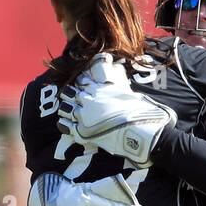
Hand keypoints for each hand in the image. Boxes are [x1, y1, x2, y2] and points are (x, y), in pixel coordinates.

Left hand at [58, 61, 175, 167]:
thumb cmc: (140, 112)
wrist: (140, 133)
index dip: (82, 83)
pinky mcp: (81, 132)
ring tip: (73, 111)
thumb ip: (118, 84)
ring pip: (65, 107)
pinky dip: (66, 123)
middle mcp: (89, 100)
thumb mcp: (129, 92)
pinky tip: (70, 124)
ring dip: (68, 108)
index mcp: (100, 89)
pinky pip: (65, 124)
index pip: (82, 80)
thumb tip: (118, 72)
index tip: (84, 87)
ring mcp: (83, 116)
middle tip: (79, 100)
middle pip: (70, 92)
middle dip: (73, 95)